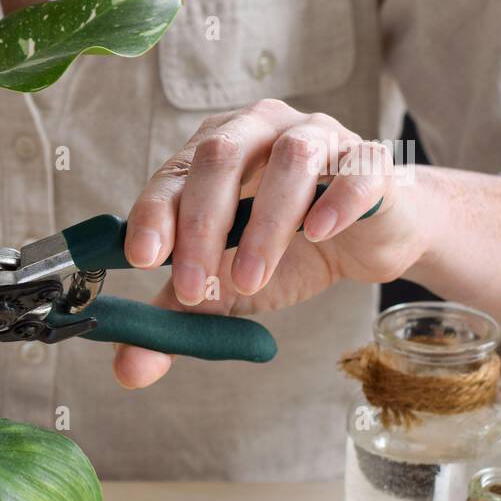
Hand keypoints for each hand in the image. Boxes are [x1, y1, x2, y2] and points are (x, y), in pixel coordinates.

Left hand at [116, 98, 429, 388]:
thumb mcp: (224, 289)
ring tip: (250, 279)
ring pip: (289, 160)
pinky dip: (335, 201)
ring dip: (264, 224)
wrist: (367, 242)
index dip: (154, 214)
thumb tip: (130, 371)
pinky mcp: (370, 160)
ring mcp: (318, 136)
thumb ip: (177, 319)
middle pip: (221, 156)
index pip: (172, 174)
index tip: (142, 260)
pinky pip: (355, 171)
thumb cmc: (287, 252)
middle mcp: (259, 129)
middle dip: (201, 226)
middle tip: (194, 289)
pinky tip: (319, 234)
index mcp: (211, 152)